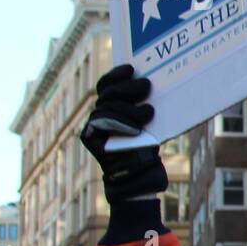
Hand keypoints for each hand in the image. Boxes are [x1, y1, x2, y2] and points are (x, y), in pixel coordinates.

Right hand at [80, 64, 167, 203]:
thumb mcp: (150, 121)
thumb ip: (145, 104)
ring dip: (129, 108)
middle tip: (147, 85)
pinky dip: (119, 123)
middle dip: (127, 87)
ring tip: (149, 112)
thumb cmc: (148, 147)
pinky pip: (100, 123)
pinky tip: (135, 128)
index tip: (131, 68)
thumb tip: (157, 82)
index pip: (107, 85)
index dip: (116, 75)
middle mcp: (98, 115)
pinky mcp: (89, 139)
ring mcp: (92, 127)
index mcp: (111, 107)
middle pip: (107, 93)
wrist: (141, 177)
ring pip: (106, 107)